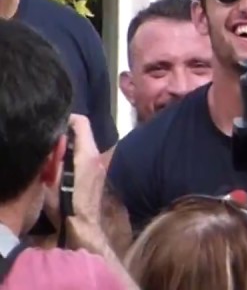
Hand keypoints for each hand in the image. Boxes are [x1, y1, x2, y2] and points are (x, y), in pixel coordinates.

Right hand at [42, 115, 108, 250]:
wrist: (83, 225)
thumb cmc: (65, 204)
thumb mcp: (51, 180)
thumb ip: (54, 157)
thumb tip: (55, 139)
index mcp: (87, 154)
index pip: (82, 123)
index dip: (67, 119)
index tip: (53, 123)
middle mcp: (97, 156)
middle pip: (83, 133)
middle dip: (66, 133)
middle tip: (48, 138)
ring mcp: (99, 165)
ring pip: (85, 145)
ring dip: (69, 146)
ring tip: (52, 152)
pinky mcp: (98, 174)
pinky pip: (86, 156)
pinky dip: (74, 155)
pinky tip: (61, 165)